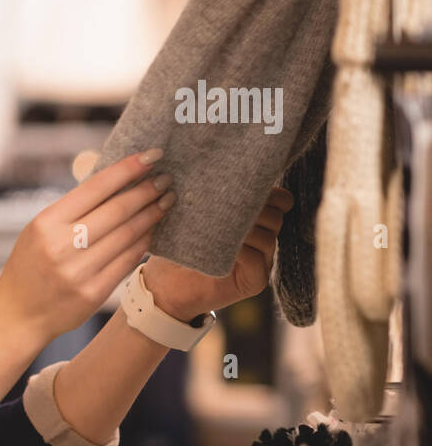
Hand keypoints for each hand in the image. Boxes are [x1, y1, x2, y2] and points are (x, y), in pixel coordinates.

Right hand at [0, 149, 174, 342]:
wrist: (17, 314)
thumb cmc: (31, 264)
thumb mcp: (38, 230)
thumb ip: (72, 210)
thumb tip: (116, 181)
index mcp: (46, 223)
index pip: (96, 187)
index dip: (128, 169)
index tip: (152, 155)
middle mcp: (61, 246)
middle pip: (118, 210)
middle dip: (147, 191)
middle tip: (166, 178)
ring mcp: (78, 272)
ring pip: (128, 235)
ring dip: (152, 214)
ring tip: (166, 200)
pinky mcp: (93, 294)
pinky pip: (128, 261)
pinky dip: (144, 242)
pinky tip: (154, 230)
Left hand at [141, 186, 294, 319]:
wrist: (164, 285)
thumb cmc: (178, 245)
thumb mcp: (196, 214)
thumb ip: (213, 195)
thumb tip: (214, 160)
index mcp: (256, 222)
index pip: (281, 201)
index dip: (270, 192)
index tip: (244, 184)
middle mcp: (264, 241)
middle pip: (276, 216)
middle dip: (255, 207)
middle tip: (226, 203)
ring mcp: (263, 262)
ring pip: (269, 236)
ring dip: (245, 227)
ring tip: (219, 223)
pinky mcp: (255, 282)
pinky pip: (257, 259)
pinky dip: (241, 250)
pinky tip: (221, 245)